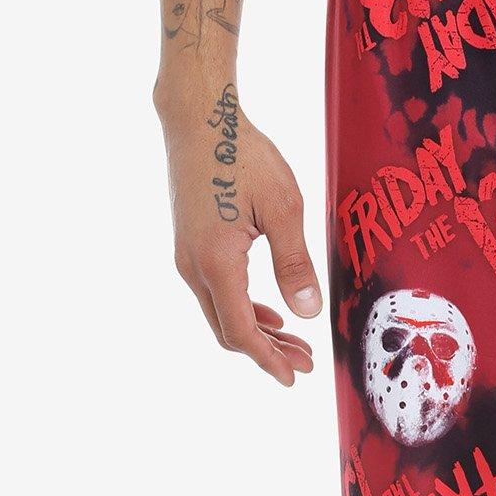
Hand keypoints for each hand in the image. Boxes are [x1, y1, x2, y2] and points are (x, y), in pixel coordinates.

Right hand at [160, 87, 320, 385]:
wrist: (199, 118)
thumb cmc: (242, 155)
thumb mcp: (284, 207)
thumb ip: (295, 263)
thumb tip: (307, 312)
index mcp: (217, 263)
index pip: (241, 331)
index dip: (268, 359)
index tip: (294, 377)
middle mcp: (193, 267)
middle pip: (229, 330)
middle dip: (267, 352)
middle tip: (306, 362)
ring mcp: (187, 257)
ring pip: (221, 313)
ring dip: (257, 332)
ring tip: (294, 342)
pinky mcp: (190, 245)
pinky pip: (216, 293)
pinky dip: (243, 310)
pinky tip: (269, 312)